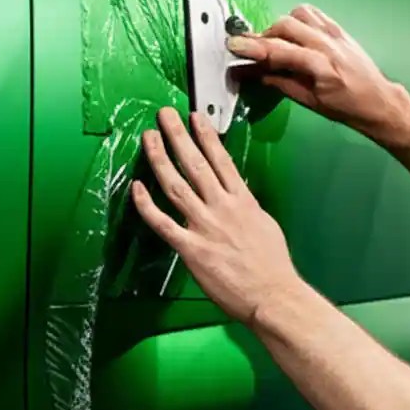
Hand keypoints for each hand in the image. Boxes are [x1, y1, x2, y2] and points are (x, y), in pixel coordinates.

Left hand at [132, 107, 304, 324]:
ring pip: (176, 186)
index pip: (220, 159)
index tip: (194, 117)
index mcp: (242, 200)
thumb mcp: (264, 223)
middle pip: (195, 164)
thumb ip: (246, 205)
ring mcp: (204, 226)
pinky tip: (137, 187)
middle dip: (178, 136)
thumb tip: (235, 195)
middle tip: (165, 114)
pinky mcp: (191, 249)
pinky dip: (147, 205)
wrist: (272, 294)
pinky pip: (163, 223)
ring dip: (160, 158)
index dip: (205, 135)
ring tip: (149, 137)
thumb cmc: (272, 264)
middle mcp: (222, 207)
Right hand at [229, 5, 408, 139]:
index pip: (282, 50)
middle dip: (264, 36)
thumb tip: (256, 72)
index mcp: (322, 68)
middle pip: (286, 26)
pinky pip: (312, 13)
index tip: (235, 46)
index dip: (255, 47)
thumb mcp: (310, 102)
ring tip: (277, 43)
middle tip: (254, 51)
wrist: (378, 99)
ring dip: (281, 27)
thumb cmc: (346, 107)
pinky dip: (297, 20)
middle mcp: (329, 45)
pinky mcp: (339, 28)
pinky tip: (294, 35)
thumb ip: (282, 83)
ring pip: (297, 14)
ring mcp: (335, 33)